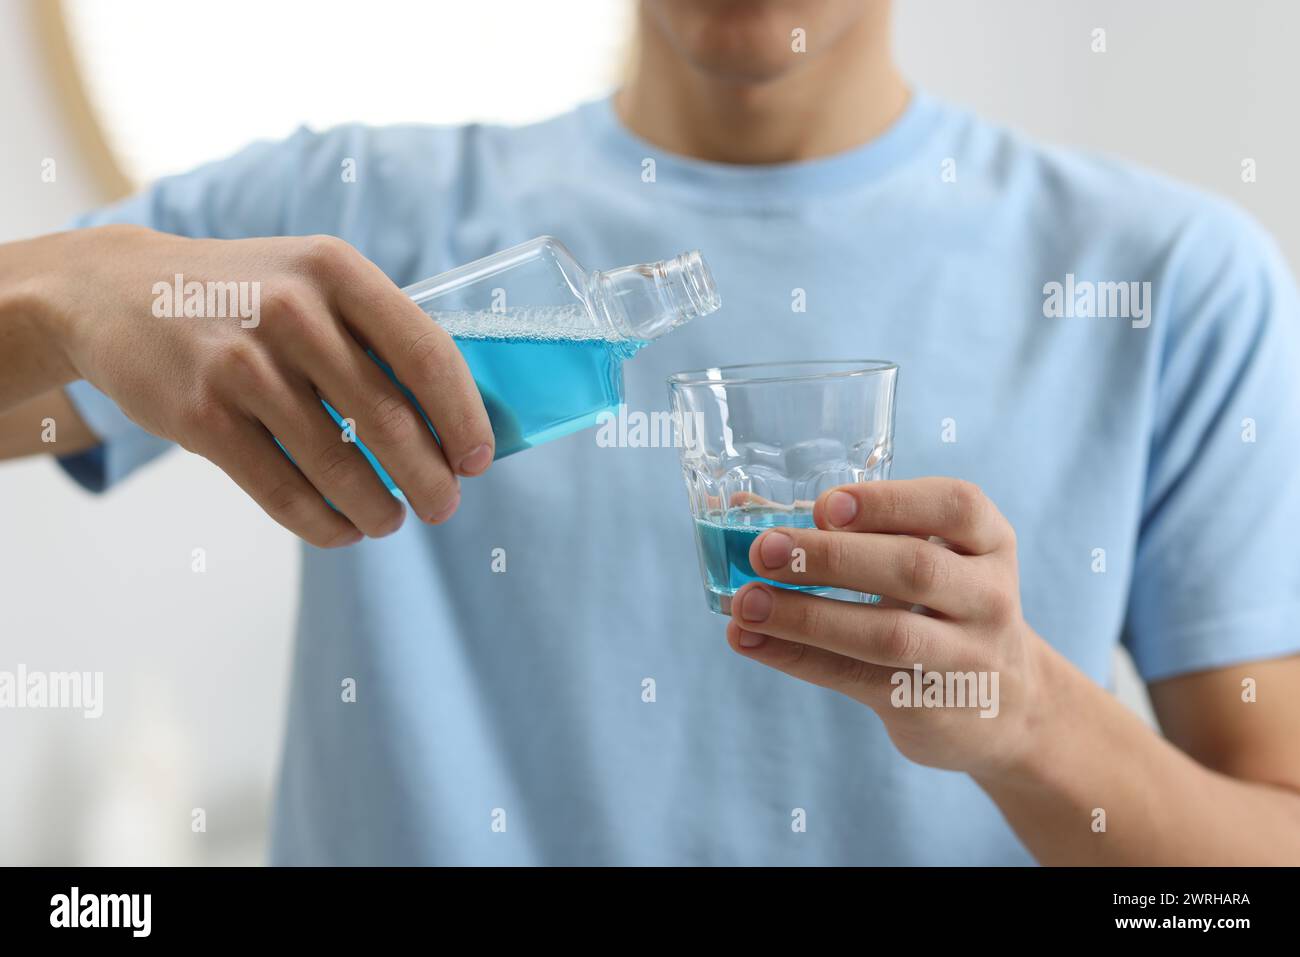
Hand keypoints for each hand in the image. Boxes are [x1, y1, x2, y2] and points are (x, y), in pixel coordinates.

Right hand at [47, 225, 493, 545]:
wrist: (115, 292)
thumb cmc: (244, 294)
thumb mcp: (311, 278)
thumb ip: (375, 330)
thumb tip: (452, 418)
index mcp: (336, 270)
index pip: (428, 354)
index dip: (463, 418)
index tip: (478, 460)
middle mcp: (292, 311)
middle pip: (389, 420)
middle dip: (430, 479)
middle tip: (443, 506)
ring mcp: (241, 364)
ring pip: (338, 466)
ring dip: (378, 510)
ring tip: (391, 521)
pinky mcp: (201, 415)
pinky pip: (281, 492)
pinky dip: (323, 524)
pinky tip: (342, 531)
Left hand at [725, 477, 1049, 775]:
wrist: (1007, 707)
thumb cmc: (944, 609)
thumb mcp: (927, 559)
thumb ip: (849, 530)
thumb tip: (744, 507)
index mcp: (989, 542)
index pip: (956, 506)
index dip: (888, 502)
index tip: (824, 505)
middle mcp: (989, 596)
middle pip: (914, 568)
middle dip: (832, 558)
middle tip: (764, 551)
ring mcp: (968, 656)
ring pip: (888, 633)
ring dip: (807, 615)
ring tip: (746, 602)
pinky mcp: (932, 705)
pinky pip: (858, 677)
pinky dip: (798, 657)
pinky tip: (751, 641)